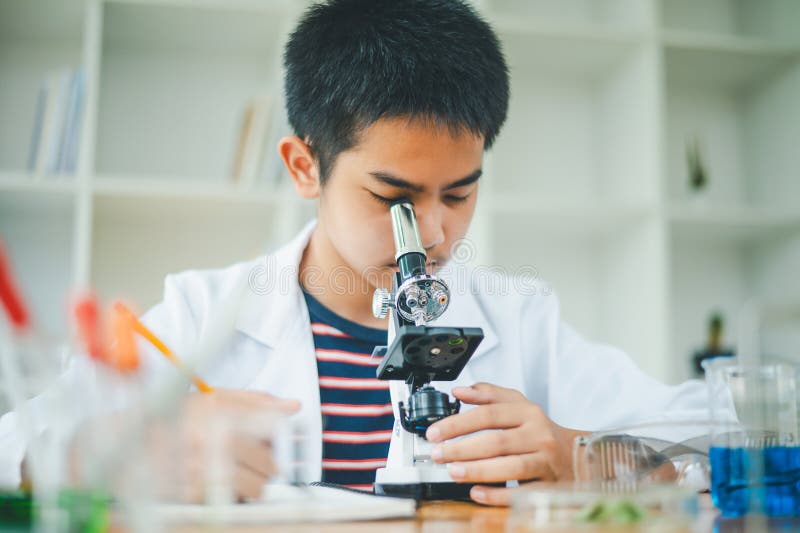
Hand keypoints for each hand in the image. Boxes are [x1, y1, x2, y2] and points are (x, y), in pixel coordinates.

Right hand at [69, 389, 299, 502]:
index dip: (280, 438)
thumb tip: (293, 406)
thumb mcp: (210, 399)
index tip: (277, 442)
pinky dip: (233, 499)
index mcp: (222, 413)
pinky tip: (220, 488)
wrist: (121, 446)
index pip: (274, 429)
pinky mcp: (193, 496)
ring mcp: (203, 469)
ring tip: (236, 476)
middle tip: (253, 461)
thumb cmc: (170, 419)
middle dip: (267, 465)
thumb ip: (254, 400)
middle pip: (270, 462)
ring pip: (257, 487)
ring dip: (253, 485)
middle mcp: (214, 440)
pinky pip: (232, 503)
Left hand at [425, 382, 586, 506]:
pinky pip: (522, 493)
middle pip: (497, 441)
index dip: (458, 423)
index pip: (489, 414)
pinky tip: (477, 493)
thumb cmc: (540, 431)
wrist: (578, 456)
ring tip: (453, 471)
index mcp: (528, 413)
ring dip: (478, 470)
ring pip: (511, 466)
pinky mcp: (549, 485)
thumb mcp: (519, 406)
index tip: (435, 432)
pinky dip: (498, 495)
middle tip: (438, 454)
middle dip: (462, 448)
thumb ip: (489, 395)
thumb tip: (459, 391)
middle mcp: (538, 434)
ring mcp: (546, 460)